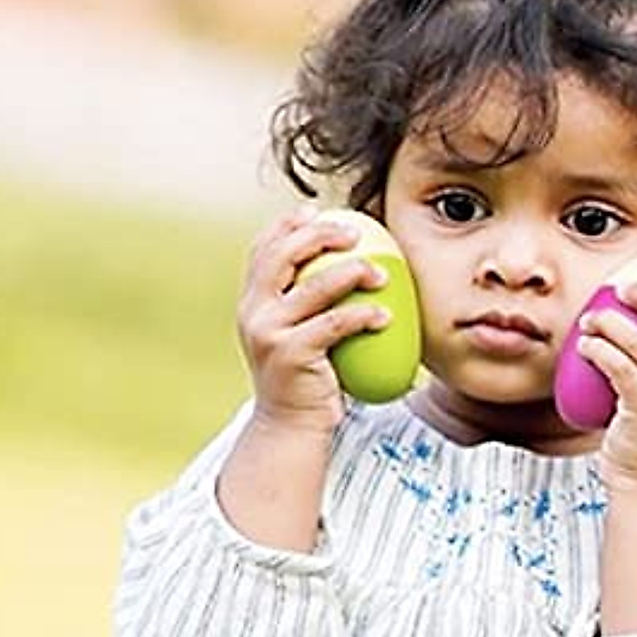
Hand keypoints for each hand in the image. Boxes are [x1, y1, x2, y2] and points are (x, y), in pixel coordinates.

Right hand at [237, 204, 390, 432]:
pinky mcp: (291, 354)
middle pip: (283, 256)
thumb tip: (344, 259)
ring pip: (313, 287)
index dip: (288, 224)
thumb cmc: (306, 375)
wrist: (291, 426)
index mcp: (252, 301)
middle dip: (320, 235)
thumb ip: (304, 301)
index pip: (262, 249)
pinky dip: (362, 315)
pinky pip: (334, 324)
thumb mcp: (296, 332)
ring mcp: (269, 333)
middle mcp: (253, 312)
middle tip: (356, 233)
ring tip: (380, 274)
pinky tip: (384, 315)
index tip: (318, 210)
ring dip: (352, 273)